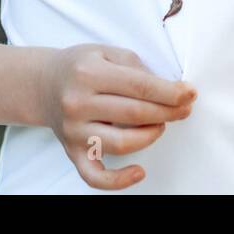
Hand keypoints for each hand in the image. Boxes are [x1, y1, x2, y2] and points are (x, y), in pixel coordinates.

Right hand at [42, 43, 196, 189]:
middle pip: (136, 113)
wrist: (43, 83)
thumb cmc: (81, 67)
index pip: (140, 86)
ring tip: (161, 125)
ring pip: (122, 144)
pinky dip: (119, 181)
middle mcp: (77, 103)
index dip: (171, 92)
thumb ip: (136, 68)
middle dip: (169, 112)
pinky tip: (139, 171)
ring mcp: (73, 131)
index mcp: (89, 73)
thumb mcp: (107, 52)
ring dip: (151, 136)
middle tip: (185, 109)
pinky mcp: (71, 152)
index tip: (190, 94)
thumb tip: (170, 90)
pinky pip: (95, 176)